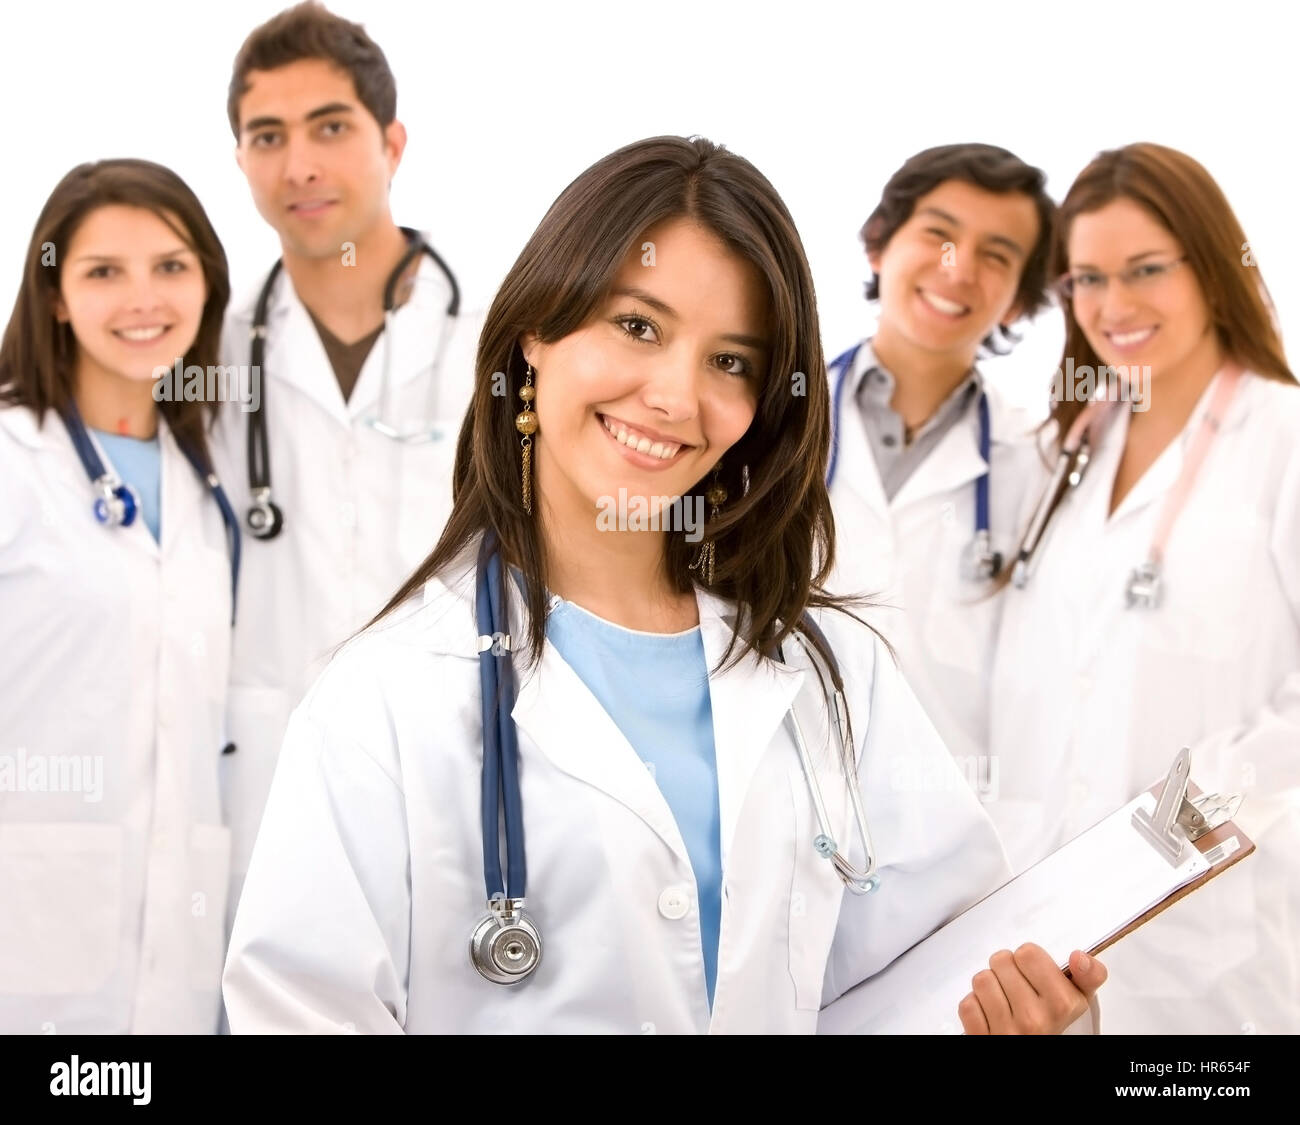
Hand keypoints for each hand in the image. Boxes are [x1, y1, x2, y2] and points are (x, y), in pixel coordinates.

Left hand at [958, 945, 1106, 1034]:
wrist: (1028, 1049)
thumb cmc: (1049, 1025)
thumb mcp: (1075, 1000)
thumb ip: (1087, 976)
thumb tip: (1080, 957)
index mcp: (1061, 1004)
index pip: (1028, 953)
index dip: (1028, 959)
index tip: (1034, 971)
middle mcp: (1034, 1019)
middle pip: (1001, 960)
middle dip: (1006, 969)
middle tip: (1016, 985)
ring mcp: (1007, 1031)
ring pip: (982, 979)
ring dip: (989, 986)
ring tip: (1003, 999)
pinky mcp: (982, 1038)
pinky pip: (968, 1004)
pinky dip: (975, 1006)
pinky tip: (990, 1014)